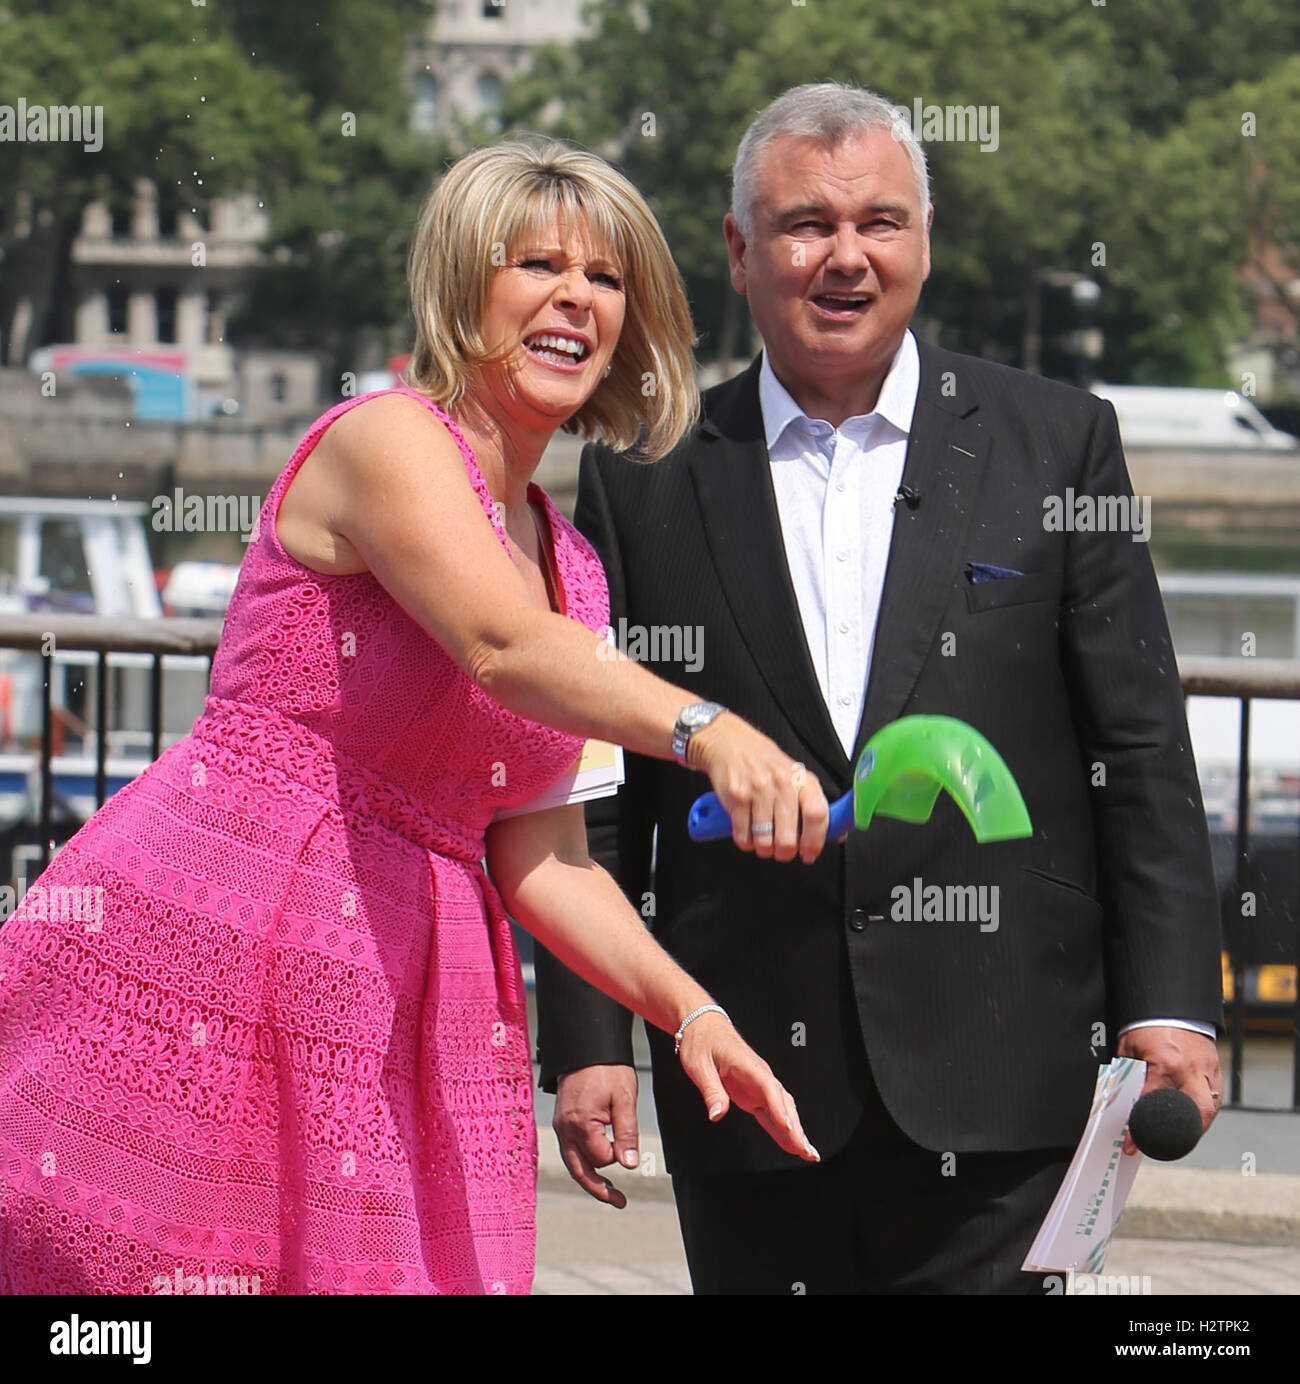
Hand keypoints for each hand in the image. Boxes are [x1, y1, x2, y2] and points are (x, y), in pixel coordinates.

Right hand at [552, 1064, 639, 1207]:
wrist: (587, 1046)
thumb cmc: (608, 1069)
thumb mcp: (624, 1097)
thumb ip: (627, 1132)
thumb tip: (629, 1166)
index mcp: (581, 1123)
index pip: (601, 1157)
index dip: (618, 1155)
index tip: (628, 1145)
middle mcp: (565, 1128)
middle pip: (580, 1170)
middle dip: (600, 1188)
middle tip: (620, 1202)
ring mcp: (561, 1126)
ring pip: (573, 1163)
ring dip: (591, 1179)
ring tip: (610, 1193)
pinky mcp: (562, 1122)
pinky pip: (570, 1151)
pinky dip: (583, 1163)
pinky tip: (597, 1168)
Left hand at [677, 1011, 818, 1161]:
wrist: (703, 1027)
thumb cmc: (702, 1042)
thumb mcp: (699, 1065)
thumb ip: (711, 1090)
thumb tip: (717, 1114)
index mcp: (748, 1065)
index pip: (769, 1088)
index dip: (780, 1109)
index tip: (788, 1128)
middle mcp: (760, 1075)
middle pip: (783, 1102)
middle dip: (796, 1128)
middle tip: (806, 1151)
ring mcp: (759, 1085)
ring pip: (783, 1110)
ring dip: (796, 1131)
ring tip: (808, 1153)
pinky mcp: (755, 1094)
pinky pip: (773, 1114)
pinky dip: (784, 1130)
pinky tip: (792, 1144)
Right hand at [688, 712, 829, 863]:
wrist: (729, 742)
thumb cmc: (764, 763)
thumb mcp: (795, 777)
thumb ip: (813, 805)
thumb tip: (836, 835)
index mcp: (803, 781)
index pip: (817, 815)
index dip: (814, 841)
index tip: (809, 853)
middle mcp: (782, 784)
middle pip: (789, 838)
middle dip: (784, 852)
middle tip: (781, 848)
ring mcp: (758, 791)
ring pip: (764, 842)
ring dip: (763, 848)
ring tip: (762, 837)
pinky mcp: (737, 798)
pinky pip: (743, 837)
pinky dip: (745, 841)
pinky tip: (747, 829)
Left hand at [1117, 1026, 1222, 1155]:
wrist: (1173, 1003)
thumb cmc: (1148, 1024)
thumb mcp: (1129, 1048)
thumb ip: (1128, 1075)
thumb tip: (1120, 1103)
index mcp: (1165, 1064)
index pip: (1151, 1106)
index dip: (1138, 1129)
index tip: (1132, 1145)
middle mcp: (1190, 1071)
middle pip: (1193, 1115)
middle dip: (1179, 1136)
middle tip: (1157, 1145)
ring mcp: (1207, 1071)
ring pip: (1207, 1111)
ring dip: (1192, 1128)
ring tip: (1174, 1139)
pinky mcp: (1215, 1069)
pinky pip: (1212, 1099)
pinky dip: (1201, 1112)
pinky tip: (1189, 1121)